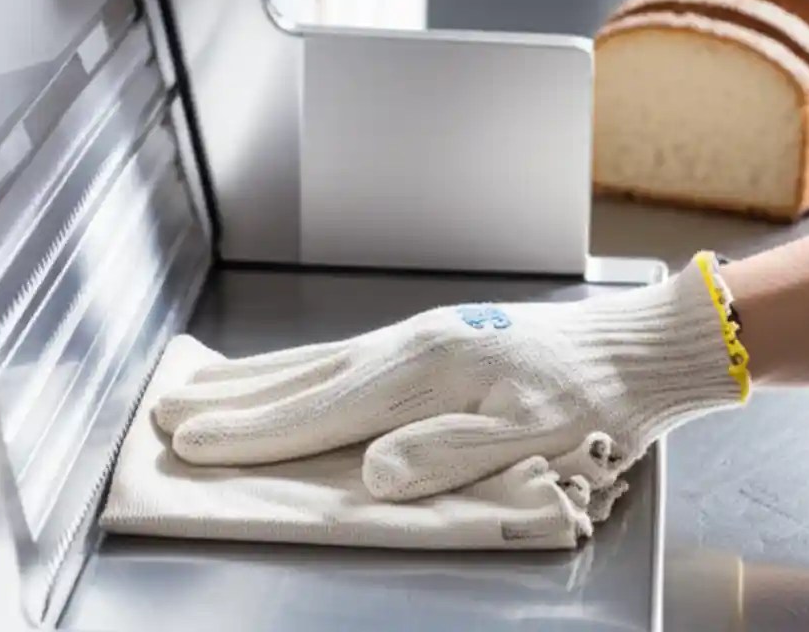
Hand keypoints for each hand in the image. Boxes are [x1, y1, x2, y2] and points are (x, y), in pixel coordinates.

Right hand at [153, 255, 747, 500]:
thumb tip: (374, 471)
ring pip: (319, 362)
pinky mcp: (432, 342)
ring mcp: (418, 339)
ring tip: (206, 388)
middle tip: (169, 415)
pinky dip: (300, 370)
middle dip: (233, 402)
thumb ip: (452, 454)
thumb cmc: (596, 402)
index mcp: (428, 373)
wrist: (638, 349)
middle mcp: (411, 346)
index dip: (253, 434)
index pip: (321, 412)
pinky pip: (345, 358)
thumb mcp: (536, 438)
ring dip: (257, 380)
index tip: (194, 444)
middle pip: (303, 379)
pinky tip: (291, 378)